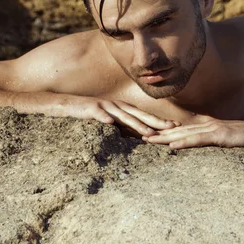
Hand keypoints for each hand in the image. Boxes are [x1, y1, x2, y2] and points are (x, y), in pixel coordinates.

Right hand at [47, 95, 178, 136]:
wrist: (67, 105)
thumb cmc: (91, 114)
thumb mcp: (111, 121)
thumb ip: (124, 127)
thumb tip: (140, 137)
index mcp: (123, 109)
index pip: (144, 116)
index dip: (160, 121)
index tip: (175, 127)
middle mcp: (117, 106)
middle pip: (139, 115)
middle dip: (156, 121)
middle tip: (172, 128)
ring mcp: (104, 106)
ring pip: (123, 116)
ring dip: (136, 124)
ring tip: (148, 133)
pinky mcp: (91, 109)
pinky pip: (99, 114)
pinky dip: (105, 118)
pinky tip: (111, 124)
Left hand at [143, 118, 243, 149]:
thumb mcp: (223, 139)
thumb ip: (209, 140)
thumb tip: (197, 145)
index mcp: (205, 126)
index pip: (179, 130)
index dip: (162, 131)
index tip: (145, 134)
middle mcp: (205, 125)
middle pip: (176, 130)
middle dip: (157, 133)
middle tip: (138, 136)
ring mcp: (212, 129)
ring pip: (183, 134)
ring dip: (165, 137)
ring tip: (148, 140)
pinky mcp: (219, 136)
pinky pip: (199, 140)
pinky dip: (185, 143)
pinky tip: (173, 146)